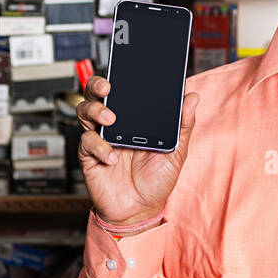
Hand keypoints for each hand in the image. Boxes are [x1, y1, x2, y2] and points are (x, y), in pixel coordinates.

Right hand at [76, 74, 198, 233]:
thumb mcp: (176, 152)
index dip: (124, 76)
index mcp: (135, 119)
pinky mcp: (89, 155)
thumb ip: (183, 125)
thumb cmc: (156, 181)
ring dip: (96, 110)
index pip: (126, 90)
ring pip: (85, 111)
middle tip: (108, 87)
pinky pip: (86, 142)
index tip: (129, 66)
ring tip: (110, 119)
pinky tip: (111, 157)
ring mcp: (101, 138)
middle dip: (98, 84)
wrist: (139, 211)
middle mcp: (116, 124)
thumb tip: (191, 97)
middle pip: (98, 94)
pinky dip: (98, 146)